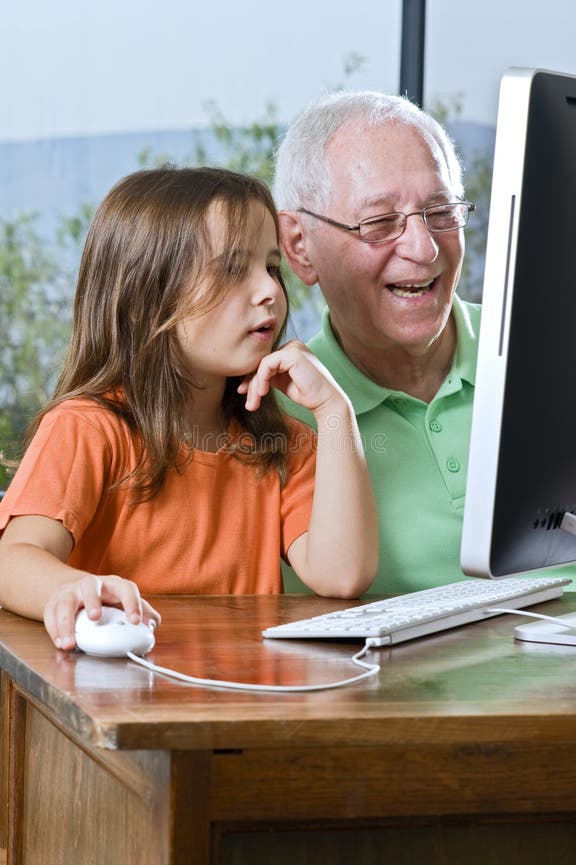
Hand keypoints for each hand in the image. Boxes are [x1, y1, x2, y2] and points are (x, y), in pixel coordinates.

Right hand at [43, 573, 160, 650]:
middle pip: (91, 587)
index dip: (132, 603)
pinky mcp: (54, 601)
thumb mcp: (126, 602)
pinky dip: (53, 630)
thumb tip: (152, 626)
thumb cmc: (108, 599)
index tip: (135, 621)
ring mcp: (71, 591)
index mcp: (114, 584)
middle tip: (95, 617)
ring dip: (66, 623)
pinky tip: (60, 643)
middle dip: (93, 601)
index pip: (126, 589)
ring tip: (69, 643)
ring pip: (66, 602)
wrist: (77, 589)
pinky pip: (50, 613)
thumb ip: (143, 613)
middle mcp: (92, 584)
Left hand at [238, 340, 347, 415]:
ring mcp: (293, 347)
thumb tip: (243, 385)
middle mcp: (292, 345)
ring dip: (255, 386)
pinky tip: (263, 392)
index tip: (244, 394)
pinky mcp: (292, 353)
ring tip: (255, 403)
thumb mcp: (281, 383)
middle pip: (262, 363)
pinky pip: (267, 364)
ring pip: (262, 365)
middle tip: (249, 404)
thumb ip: (267, 378)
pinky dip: (262, 379)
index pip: (265, 363)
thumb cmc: (307, 394)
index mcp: (290, 351)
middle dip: (252, 384)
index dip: (252, 379)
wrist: (325, 401)